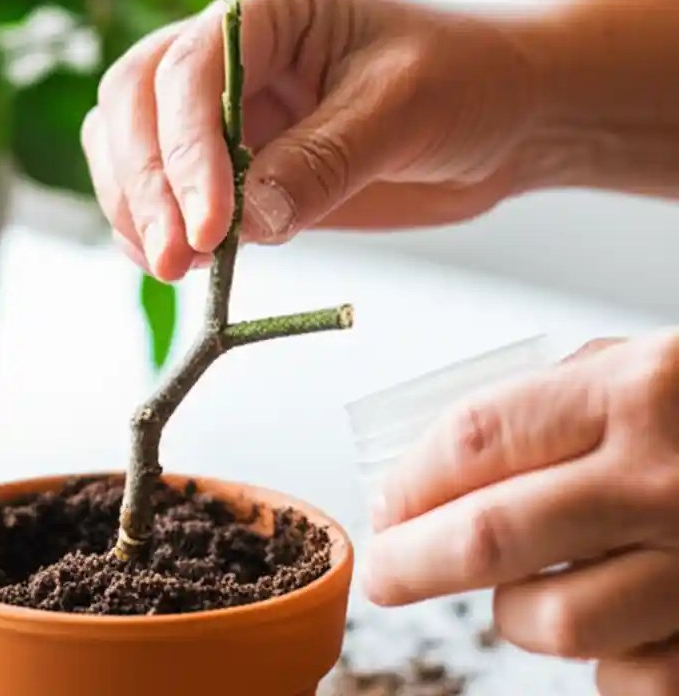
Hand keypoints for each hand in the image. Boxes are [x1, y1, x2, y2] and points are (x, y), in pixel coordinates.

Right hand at [81, 0, 540, 280]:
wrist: (502, 120)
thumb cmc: (468, 84)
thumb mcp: (404, 112)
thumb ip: (323, 163)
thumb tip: (247, 222)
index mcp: (268, 9)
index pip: (190, 72)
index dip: (186, 151)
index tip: (210, 227)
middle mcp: (228, 53)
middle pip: (135, 104)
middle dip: (146, 184)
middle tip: (176, 258)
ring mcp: (220, 111)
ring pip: (128, 145)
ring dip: (136, 209)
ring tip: (175, 267)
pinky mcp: (225, 166)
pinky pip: (161, 192)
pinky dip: (153, 228)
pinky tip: (179, 264)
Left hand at [365, 333, 678, 694]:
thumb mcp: (644, 372)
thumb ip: (547, 408)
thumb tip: (426, 474)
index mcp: (637, 392)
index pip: (477, 441)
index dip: (412, 481)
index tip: (388, 507)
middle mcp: (667, 478)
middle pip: (491, 537)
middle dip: (412, 564)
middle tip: (386, 575)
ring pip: (552, 622)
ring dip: (513, 615)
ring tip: (520, 592)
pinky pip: (625, 674)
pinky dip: (603, 658)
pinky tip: (617, 616)